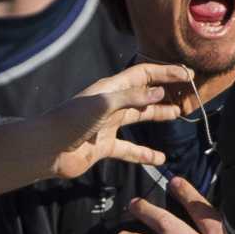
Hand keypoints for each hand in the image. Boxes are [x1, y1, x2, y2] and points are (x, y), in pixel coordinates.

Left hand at [41, 63, 190, 179]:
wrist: (46, 149)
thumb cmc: (69, 121)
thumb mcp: (103, 104)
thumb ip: (132, 98)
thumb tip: (159, 93)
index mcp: (110, 89)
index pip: (143, 75)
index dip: (165, 73)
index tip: (187, 75)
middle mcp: (111, 104)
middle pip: (144, 94)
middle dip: (166, 91)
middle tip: (188, 91)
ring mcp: (108, 126)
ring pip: (140, 117)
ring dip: (159, 114)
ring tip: (179, 114)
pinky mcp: (104, 147)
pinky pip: (130, 150)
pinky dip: (145, 154)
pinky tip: (160, 160)